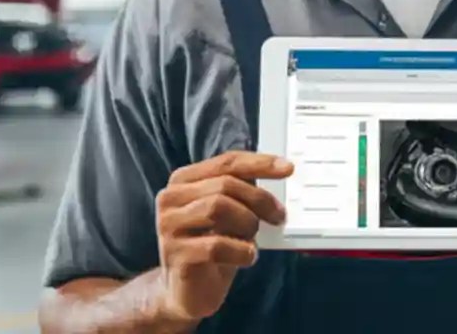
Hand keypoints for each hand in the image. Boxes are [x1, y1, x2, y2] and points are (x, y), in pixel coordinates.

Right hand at [153, 151, 294, 322]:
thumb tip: (277, 170)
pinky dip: (241, 251)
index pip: (226, 162)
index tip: (288, 168)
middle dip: (259, 200)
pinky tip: (246, 257)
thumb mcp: (228, 214)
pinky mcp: (175, 254)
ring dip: (247, 224)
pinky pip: (216, 245)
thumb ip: (241, 191)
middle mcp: (170, 198)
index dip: (260, 163)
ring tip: (251, 240)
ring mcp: (168, 226)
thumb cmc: (212, 248)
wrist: (185, 293)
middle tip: (279, 216)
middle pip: (225, 184)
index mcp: (183, 181)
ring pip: (218, 207)